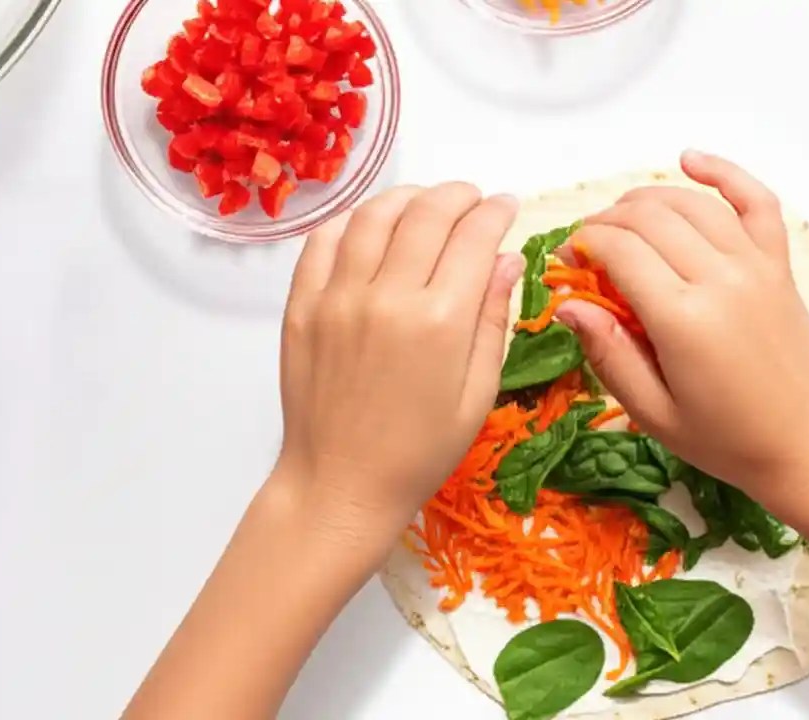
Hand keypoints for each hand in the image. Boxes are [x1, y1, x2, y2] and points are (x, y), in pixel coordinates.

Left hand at [275, 183, 523, 534]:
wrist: (340, 485)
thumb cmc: (420, 452)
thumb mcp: (477, 395)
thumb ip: (493, 321)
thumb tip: (506, 260)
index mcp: (441, 322)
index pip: (474, 237)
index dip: (496, 212)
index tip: (506, 206)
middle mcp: (388, 296)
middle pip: (427, 214)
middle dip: (458, 196)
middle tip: (472, 199)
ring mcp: (338, 297)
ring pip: (375, 215)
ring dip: (408, 198)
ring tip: (425, 204)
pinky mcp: (302, 306)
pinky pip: (325, 241)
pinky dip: (353, 220)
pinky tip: (372, 225)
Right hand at [556, 151, 808, 508]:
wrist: (806, 443)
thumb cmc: (726, 439)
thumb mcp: (653, 412)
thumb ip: (609, 354)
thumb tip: (567, 305)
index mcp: (684, 319)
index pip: (619, 251)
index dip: (583, 246)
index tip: (567, 262)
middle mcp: (721, 279)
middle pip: (649, 219)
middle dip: (606, 222)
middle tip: (588, 247)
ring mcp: (755, 266)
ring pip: (691, 203)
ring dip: (647, 199)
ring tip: (621, 218)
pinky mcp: (778, 265)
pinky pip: (756, 201)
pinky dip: (724, 173)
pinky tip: (690, 161)